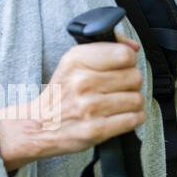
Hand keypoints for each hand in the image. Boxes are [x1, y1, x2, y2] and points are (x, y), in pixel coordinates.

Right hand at [0, 37, 145, 168]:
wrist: (39, 125)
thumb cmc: (61, 93)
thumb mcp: (73, 62)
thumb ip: (104, 48)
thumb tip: (134, 47)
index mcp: (75, 61)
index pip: (124, 54)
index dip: (128, 61)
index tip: (120, 67)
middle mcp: (81, 82)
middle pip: (134, 77)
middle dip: (130, 83)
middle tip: (116, 89)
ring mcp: (89, 107)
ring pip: (137, 99)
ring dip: (132, 103)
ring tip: (116, 103)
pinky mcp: (96, 129)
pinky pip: (134, 119)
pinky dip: (132, 118)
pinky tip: (119, 116)